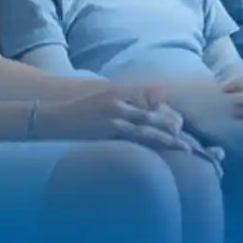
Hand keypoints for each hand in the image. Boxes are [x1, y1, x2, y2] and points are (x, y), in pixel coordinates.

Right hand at [33, 86, 190, 150]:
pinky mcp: (108, 127)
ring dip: (169, 138)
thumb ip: (119, 105)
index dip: (169, 117)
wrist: (50, 117)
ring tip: (186, 149)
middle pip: (156, 115)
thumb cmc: (73, 114)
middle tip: (192, 142)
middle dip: (175, 128)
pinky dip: (150, 142)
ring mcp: (115, 113)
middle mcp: (121, 101)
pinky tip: (161, 149)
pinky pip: (134, 136)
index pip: (152, 105)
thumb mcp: (99, 102)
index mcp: (120, 93)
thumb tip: (136, 113)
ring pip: (150, 126)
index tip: (183, 129)